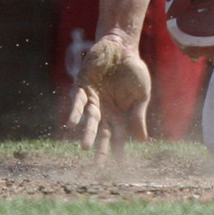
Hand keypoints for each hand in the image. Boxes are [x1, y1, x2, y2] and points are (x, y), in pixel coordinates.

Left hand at [67, 34, 150, 155]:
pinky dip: (74, 113)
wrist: (121, 46)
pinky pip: (77, 102)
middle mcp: (104, 111)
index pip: (118, 136)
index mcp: (119, 115)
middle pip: (102, 133)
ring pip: (90, 120)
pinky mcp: (82, 87)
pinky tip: (71, 124)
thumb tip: (142, 141)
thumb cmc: (133, 70)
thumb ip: (138, 115)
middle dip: (100, 149)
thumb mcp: (141, 94)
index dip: (118, 150)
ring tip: (86, 147)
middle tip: (97, 167)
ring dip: (88, 133)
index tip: (119, 166)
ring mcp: (93, 100)